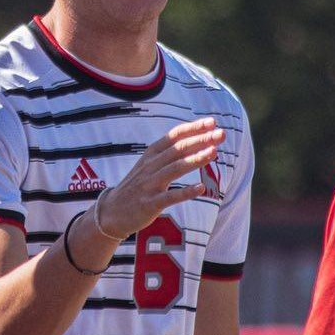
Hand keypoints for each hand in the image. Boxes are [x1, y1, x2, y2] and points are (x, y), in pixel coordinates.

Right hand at [97, 117, 223, 238]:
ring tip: (214, 152)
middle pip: (178, 149)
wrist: (112, 212)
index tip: (212, 122)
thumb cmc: (136, 186)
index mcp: (151, 154)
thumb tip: (195, 140)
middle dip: (201, 140)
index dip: (193, 128)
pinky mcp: (150, 204)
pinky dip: (185, 192)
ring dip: (195, 160)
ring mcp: (149, 185)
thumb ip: (168, 154)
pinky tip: (201, 189)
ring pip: (175, 169)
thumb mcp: (148, 165)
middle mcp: (150, 166)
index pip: (174, 136)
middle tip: (221, 134)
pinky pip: (169, 197)